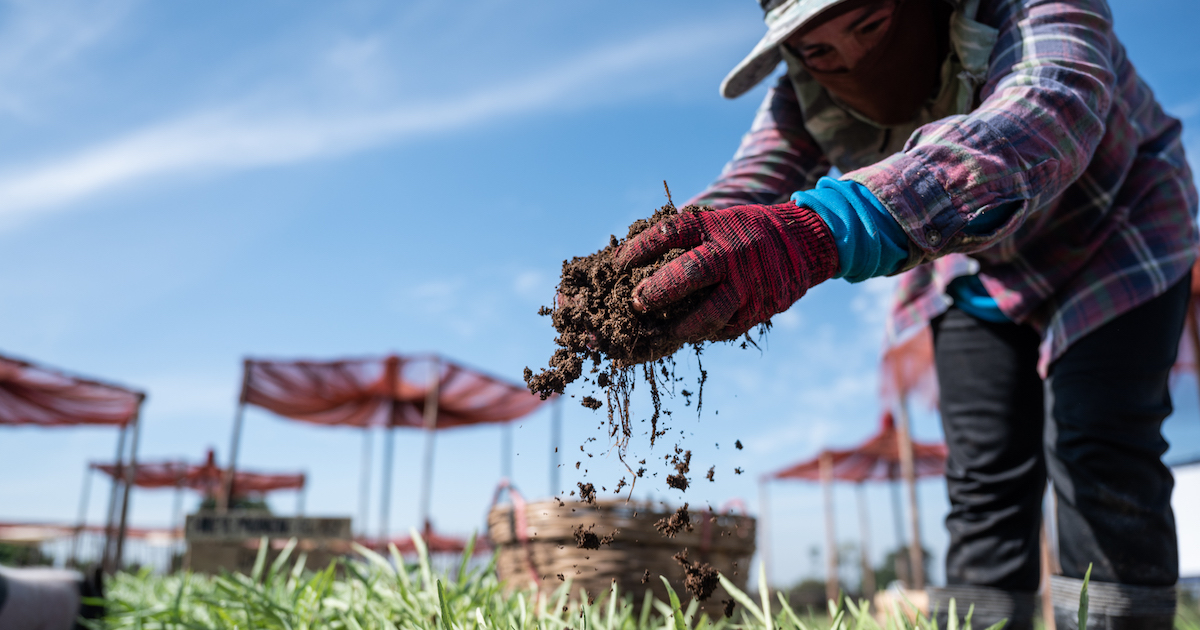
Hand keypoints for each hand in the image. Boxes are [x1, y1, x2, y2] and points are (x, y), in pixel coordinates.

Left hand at [613, 202, 837, 341]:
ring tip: (658, 333)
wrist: (804, 241)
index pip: (671, 233)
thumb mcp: (717, 222)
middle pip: (690, 274)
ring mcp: (747, 283)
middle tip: (635, 303)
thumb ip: (685, 240)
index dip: (641, 248)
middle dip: (658, 291)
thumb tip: (633, 266)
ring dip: (679, 327)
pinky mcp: (759, 309)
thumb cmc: (744, 232)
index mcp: (714, 226)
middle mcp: (731, 253)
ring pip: (710, 313)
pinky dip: (705, 333)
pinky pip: (726, 328)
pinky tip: (690, 333)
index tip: (618, 265)